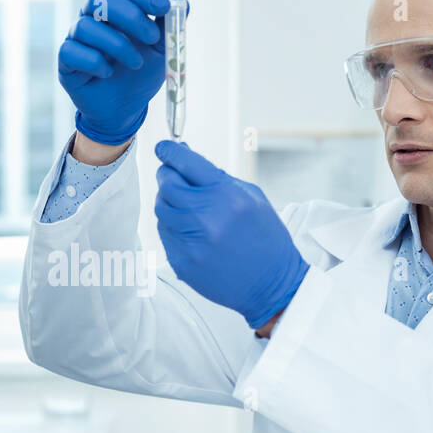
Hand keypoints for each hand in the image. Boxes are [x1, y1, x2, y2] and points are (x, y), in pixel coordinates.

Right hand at [58, 0, 187, 145]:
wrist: (123, 110)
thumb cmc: (140, 76)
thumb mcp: (161, 52)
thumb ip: (169, 28)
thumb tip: (182, 3)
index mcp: (116, 12)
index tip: (164, 7)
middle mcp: (93, 19)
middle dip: (129, 15)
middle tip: (152, 37)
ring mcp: (76, 39)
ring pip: (85, 26)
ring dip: (117, 45)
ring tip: (136, 64)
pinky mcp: (66, 62)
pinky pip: (71, 51)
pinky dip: (94, 61)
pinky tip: (108, 73)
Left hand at [154, 140, 309, 328]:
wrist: (271, 285)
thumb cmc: (265, 239)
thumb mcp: (252, 198)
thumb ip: (217, 177)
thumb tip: (187, 156)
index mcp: (226, 196)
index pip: (186, 163)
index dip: (170, 151)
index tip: (163, 147)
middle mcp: (205, 218)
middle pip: (167, 185)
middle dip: (168, 175)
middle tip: (173, 176)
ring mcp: (191, 242)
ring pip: (161, 209)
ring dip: (169, 202)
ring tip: (186, 205)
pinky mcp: (181, 262)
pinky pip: (164, 234)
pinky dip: (172, 226)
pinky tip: (190, 229)